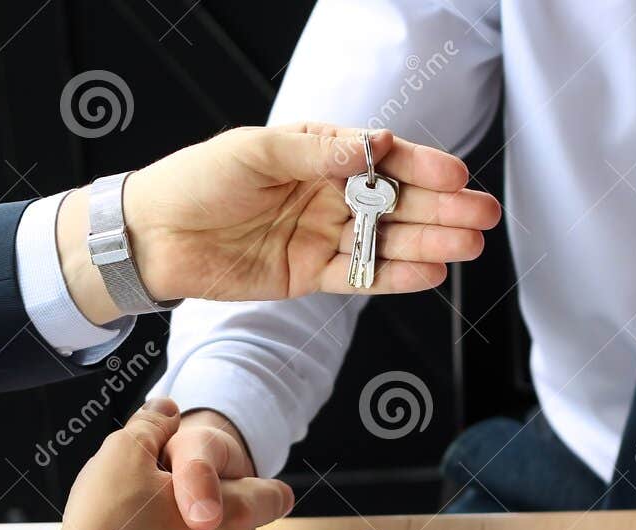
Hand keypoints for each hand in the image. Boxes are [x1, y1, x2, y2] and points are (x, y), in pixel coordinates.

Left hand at [56, 123, 501, 323]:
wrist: (153, 237)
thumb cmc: (196, 180)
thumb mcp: (254, 152)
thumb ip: (315, 153)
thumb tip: (372, 145)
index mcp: (316, 154)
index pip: (382, 158)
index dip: (422, 166)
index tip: (457, 174)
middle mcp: (326, 194)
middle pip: (396, 202)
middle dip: (442, 208)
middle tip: (483, 215)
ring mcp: (321, 235)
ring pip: (386, 240)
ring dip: (429, 243)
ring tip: (469, 246)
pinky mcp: (309, 275)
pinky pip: (360, 276)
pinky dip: (394, 277)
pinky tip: (429, 273)